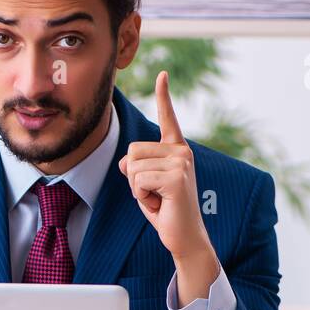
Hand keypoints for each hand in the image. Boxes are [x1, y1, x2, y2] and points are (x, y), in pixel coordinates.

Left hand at [118, 71, 218, 304]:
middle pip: (132, 151)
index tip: (162, 73)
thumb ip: (135, 166)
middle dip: (133, 176)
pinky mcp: (176, 178)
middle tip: (154, 192)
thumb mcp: (145, 183)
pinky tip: (159, 204)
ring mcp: (181, 163)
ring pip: (132, 167)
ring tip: (157, 198)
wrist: (184, 236)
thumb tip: (125, 163)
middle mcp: (182, 152)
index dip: (164, 95)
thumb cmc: (164, 209)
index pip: (169, 118)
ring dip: (137, 189)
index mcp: (176, 149)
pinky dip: (141, 196)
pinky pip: (138, 181)